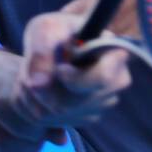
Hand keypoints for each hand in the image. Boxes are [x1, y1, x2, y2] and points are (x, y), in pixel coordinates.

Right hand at [0, 50, 59, 151]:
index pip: (19, 114)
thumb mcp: (25, 80)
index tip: (47, 124)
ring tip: (28, 148)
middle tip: (39, 141)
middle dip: (30, 147)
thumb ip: (45, 105)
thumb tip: (61, 140)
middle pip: (5, 142)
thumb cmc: (6, 78)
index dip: (38, 127)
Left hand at [13, 0, 133, 126]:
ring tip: (36, 76)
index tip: (59, 69)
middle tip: (34, 74)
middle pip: (76, 102)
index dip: (76, 79)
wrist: (53, 47)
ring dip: (39, 98)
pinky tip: (42, 90)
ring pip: (64, 114)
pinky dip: (43, 108)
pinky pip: (60, 122)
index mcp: (115, 51)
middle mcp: (117, 80)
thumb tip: (38, 84)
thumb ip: (41, 51)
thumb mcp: (45, 29)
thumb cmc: (55, 31)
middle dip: (47, 91)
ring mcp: (104, 101)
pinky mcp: (90, 116)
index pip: (105, 76)